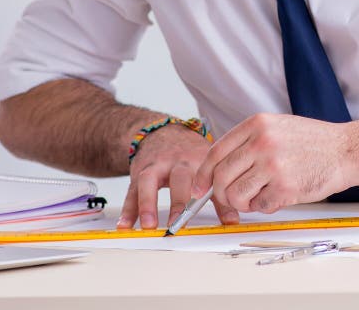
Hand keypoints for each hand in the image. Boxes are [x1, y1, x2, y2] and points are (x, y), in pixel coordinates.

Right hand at [117, 125, 238, 228]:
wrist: (163, 133)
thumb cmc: (189, 153)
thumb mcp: (208, 166)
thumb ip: (218, 195)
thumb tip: (233, 221)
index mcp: (200, 159)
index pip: (209, 177)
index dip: (214, 195)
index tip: (220, 218)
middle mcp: (178, 161)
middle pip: (180, 177)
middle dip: (179, 200)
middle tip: (178, 223)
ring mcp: (156, 165)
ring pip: (149, 181)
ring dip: (148, 203)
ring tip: (149, 225)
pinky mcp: (139, 172)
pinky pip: (131, 190)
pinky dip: (128, 209)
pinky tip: (125, 225)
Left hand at [192, 113, 352, 213]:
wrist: (345, 150)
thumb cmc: (313, 141)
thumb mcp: (277, 127)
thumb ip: (248, 142)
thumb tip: (218, 169)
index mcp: (257, 124)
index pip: (216, 152)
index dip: (203, 174)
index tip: (199, 187)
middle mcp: (261, 142)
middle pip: (221, 176)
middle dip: (221, 193)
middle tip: (231, 198)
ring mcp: (273, 165)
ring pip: (235, 195)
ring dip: (244, 202)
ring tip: (260, 195)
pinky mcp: (285, 188)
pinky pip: (259, 206)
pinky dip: (265, 207)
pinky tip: (279, 195)